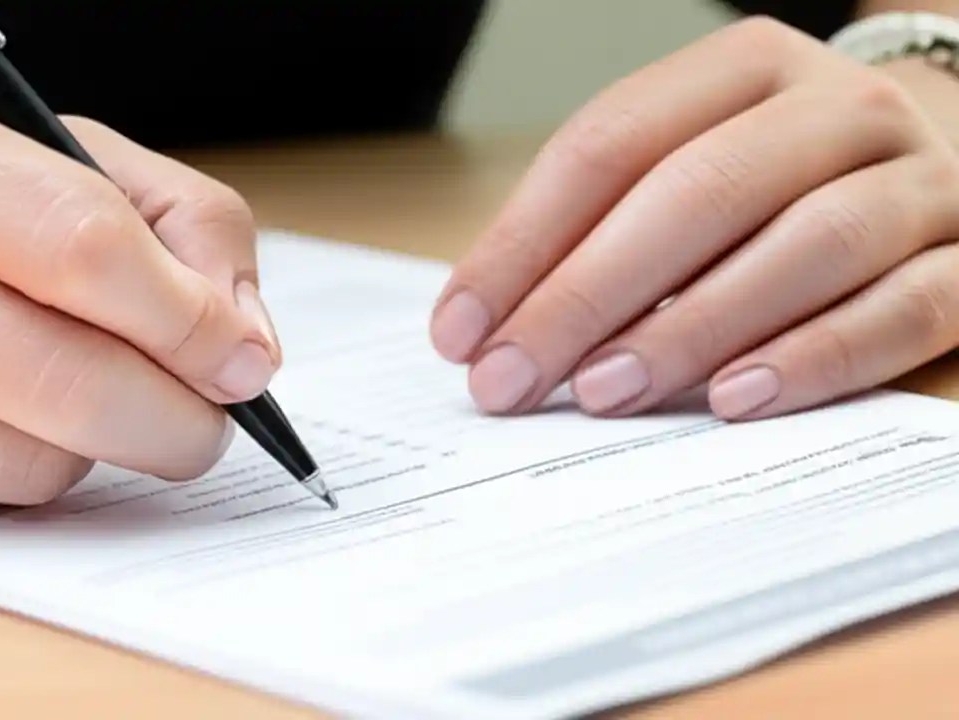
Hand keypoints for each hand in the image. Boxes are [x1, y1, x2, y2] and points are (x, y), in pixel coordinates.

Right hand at [0, 98, 278, 517]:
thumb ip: (181, 228)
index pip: (88, 250)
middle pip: (67, 382)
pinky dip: (9, 475)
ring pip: (24, 465)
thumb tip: (245, 347)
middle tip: (204, 424)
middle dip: (175, 422)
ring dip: (88, 450)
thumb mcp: (55, 162)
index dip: (192, 321)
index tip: (241, 362)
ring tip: (67, 397)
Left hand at [431, 17, 958, 420]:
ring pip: (805, 246)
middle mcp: (837, 109)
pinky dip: (814, 358)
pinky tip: (734, 400)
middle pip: (697, 193)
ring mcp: (918, 181)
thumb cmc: (786, 174)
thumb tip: (492, 323)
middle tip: (511, 379)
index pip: (610, 145)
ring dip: (690, 328)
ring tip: (603, 392)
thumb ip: (603, 223)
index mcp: (744, 68)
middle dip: (586, 295)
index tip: (462, 329)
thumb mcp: (692, 160)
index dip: (524, 242)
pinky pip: (902, 310)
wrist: (957, 153)